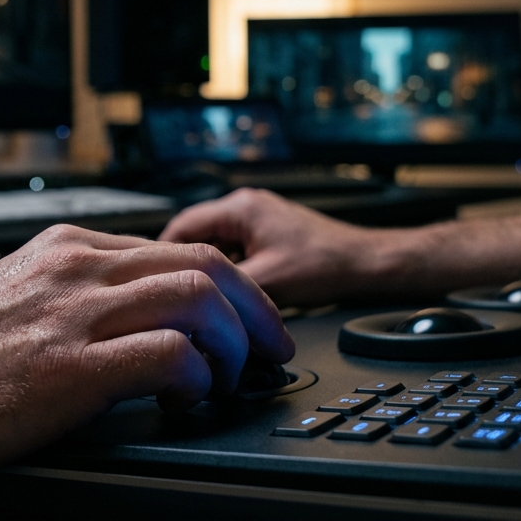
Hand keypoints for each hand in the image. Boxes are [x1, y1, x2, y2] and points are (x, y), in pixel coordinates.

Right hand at [0, 223, 292, 489]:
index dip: (227, 286)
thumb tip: (117, 317)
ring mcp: (72, 315)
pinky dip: (198, 376)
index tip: (245, 319)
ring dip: (236, 342)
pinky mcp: (69, 370)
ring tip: (236, 378)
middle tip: (270, 349)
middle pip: (204, 264)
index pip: (173, 248)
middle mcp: (73, 270)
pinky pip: (169, 355)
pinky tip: (189, 399)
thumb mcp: (6, 300)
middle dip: (255, 308)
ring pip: (200, 297)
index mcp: (61, 251)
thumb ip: (62, 296)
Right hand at [159, 188, 398, 306]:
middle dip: (185, 269)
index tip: (151, 285)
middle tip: (174, 298)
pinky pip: (234, 253)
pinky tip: (228, 298)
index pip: (178, 228)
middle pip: (194, 238)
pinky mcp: (269, 234)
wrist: (368, 265)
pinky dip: (228, 274)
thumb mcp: (266, 283)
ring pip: (214, 248)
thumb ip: (226, 295)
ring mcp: (258, 219)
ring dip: (209, 274)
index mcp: (239, 208)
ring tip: (201, 301)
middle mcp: (246, 207)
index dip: (161, 259)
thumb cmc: (327, 265)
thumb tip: (196, 314)